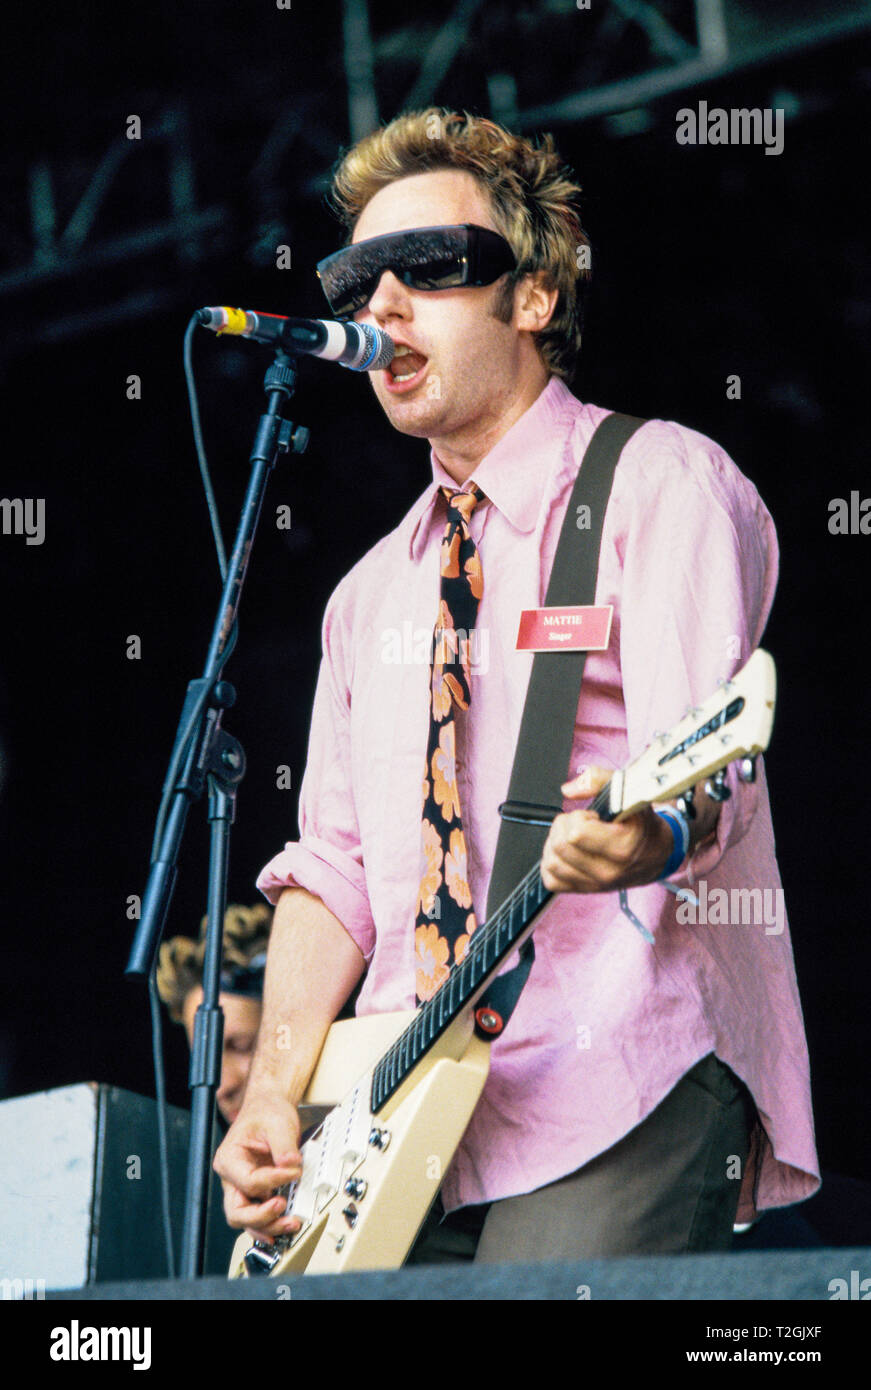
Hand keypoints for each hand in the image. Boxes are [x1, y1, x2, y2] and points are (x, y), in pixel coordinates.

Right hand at [213, 1092, 303, 1242]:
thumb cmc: (266, 1114)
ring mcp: (242, 1188)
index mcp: (229, 1158)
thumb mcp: (277, 1123)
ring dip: (268, 1226)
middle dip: (261, 1217)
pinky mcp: (256, 1193)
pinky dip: (269, 1225)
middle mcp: (231, 1178)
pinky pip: (258, 1217)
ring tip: (290, 1223)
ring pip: (246, 1220)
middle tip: (282, 1207)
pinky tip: (282, 1227)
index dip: (273, 1180)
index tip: (294, 1172)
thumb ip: (284, 1145)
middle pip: (238, 1211)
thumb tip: (290, 1165)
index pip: (248, 1181)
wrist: (269, 1109)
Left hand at [540, 764, 673, 893]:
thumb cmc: (643, 826)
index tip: (591, 816)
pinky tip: (566, 852)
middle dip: (564, 827)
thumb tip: (569, 789)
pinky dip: (552, 863)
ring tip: (572, 836)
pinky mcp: (584, 890)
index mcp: (622, 847)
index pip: (576, 834)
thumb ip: (599, 781)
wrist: (657, 855)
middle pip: (560, 846)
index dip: (578, 818)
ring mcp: (595, 883)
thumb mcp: (630, 795)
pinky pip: (552, 880)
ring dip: (555, 844)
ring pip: (552, 863)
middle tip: (579, 823)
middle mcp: (608, 870)